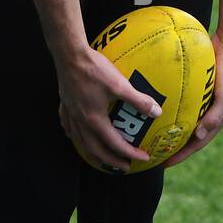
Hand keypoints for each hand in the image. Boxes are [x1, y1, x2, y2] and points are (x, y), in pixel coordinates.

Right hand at [57, 48, 162, 172]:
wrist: (70, 55)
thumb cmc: (95, 69)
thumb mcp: (120, 84)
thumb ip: (139, 100)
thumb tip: (157, 112)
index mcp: (95, 120)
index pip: (114, 144)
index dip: (130, 153)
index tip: (143, 158)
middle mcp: (81, 121)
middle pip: (95, 150)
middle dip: (111, 161)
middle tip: (124, 167)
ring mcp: (70, 114)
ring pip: (80, 142)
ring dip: (92, 153)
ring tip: (101, 158)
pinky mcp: (65, 104)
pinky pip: (68, 127)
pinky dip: (75, 137)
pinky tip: (76, 136)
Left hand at [163, 33, 222, 168]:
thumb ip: (214, 117)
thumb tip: (198, 136)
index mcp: (217, 121)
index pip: (196, 144)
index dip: (181, 155)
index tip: (165, 164)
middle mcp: (208, 115)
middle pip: (187, 136)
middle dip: (172, 147)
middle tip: (153, 154)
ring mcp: (201, 103)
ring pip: (182, 121)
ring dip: (168, 129)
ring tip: (149, 136)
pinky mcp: (195, 91)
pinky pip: (179, 103)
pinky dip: (168, 109)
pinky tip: (152, 108)